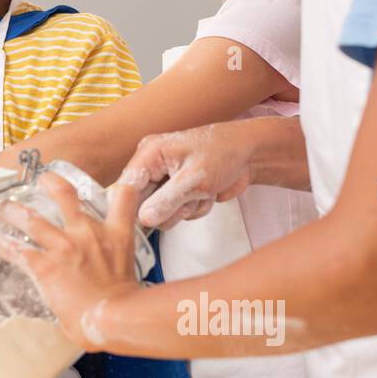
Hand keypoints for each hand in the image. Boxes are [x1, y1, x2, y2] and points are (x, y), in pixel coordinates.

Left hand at [0, 172, 142, 350]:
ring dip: (13, 212)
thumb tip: (98, 275)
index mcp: (115, 236)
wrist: (114, 319)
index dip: (116, 186)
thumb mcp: (128, 274)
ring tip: (1, 208)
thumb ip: (112, 264)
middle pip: (66, 194)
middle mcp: (88, 234)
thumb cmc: (124, 308)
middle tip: (41, 180)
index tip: (103, 184)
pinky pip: (16, 250)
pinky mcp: (45, 265)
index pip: (123, 198)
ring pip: (32, 219)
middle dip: (50, 183)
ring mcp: (65, 247)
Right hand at [118, 124, 253, 230]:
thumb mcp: (195, 179)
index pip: (127, 186)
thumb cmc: (224, 154)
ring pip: (161, 213)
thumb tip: (143, 219)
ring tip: (202, 192)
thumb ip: (167, 200)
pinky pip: (177, 213)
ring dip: (184, 209)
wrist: (250, 155)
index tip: (142, 224)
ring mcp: (165, 181)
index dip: (131, 207)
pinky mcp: (177, 193)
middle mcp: (152, 166)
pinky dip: (194, 209)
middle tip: (189, 198)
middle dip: (168, 207)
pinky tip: (207, 194)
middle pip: (142, 203)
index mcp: (149, 153)